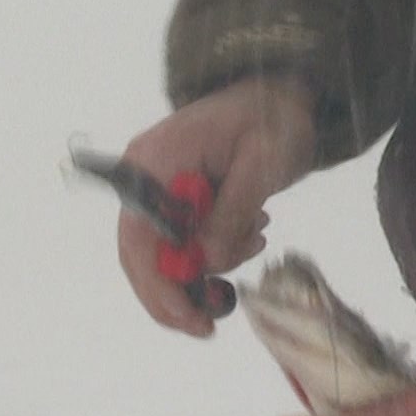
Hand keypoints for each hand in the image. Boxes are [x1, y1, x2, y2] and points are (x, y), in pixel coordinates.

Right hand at [119, 75, 318, 337]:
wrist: (277, 92)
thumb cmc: (272, 117)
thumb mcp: (264, 162)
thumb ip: (234, 210)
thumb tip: (208, 261)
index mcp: (155, 162)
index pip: (138, 238)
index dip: (159, 287)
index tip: (193, 320)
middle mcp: (145, 176)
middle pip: (140, 256)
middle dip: (176, 294)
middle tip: (212, 324)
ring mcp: (157, 188)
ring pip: (164, 255)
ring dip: (210, 264)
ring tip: (255, 236)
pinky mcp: (176, 199)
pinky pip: (184, 242)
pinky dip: (215, 252)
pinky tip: (249, 231)